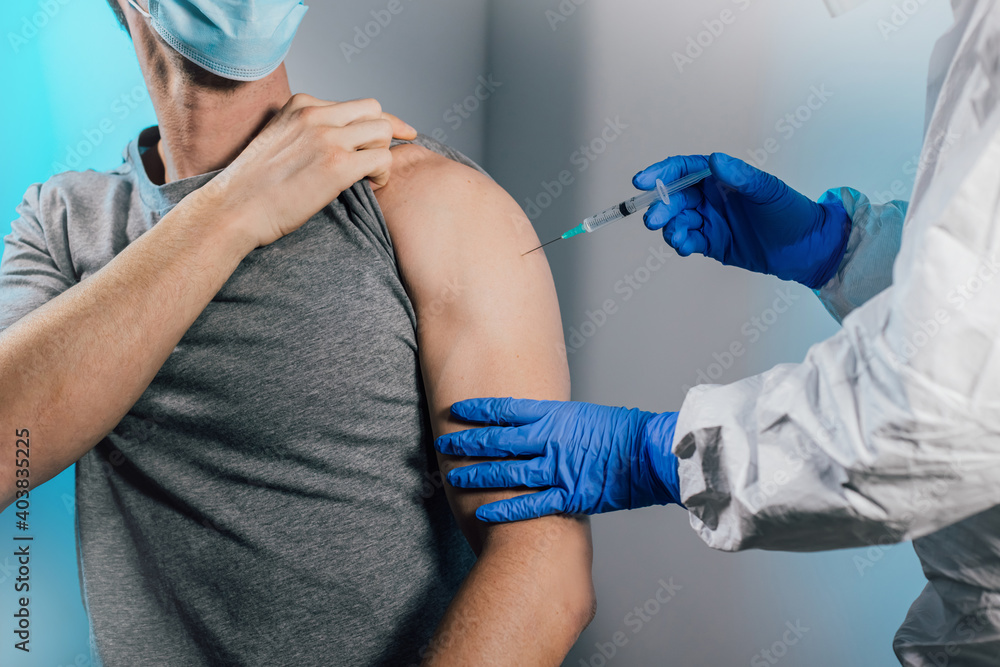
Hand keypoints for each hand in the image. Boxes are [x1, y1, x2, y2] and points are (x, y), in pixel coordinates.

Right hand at [200, 94, 417, 248]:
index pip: (353, 106)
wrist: (233, 208)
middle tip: (373, 164)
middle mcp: (315, 114)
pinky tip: (368, 187)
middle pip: (374, 112)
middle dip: (381, 137)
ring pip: (383, 131)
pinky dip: (382, 175)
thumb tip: (332, 142)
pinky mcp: (337, 164)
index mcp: (301, 105)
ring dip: (382, 155)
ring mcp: (327, 137)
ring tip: (366, 177)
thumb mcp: (277, 140)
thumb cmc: (252, 186)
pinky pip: (383, 159)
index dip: (373, 125)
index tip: (393, 136)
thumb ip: (305, 133)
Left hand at [434, 398, 681, 522]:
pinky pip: (528, 503)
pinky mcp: (567, 495)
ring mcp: (556, 468)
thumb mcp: (584, 416)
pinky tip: (483, 512)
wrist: (650, 454)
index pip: (506, 410)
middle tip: (445, 444)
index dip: (478, 411)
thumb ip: (555, 421)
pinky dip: (504, 509)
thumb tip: (534, 421)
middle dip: (468, 443)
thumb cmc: (622, 433)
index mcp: (554, 415)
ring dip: (479, 475)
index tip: (458, 411)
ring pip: (507, 471)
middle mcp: (549, 440)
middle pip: (498, 440)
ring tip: (454, 477)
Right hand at [635, 153, 851, 288]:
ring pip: (677, 220)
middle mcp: (710, 196)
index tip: (642, 181)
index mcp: (721, 177)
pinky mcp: (711, 243)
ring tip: (677, 238)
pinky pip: (688, 240)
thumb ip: (740, 176)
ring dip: (670, 228)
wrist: (806, 249)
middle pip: (674, 197)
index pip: (683, 170)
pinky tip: (684, 247)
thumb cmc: (790, 213)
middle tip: (654, 220)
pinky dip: (682, 243)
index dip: (660, 173)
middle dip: (661, 206)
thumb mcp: (768, 190)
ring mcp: (709, 220)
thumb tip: (715, 160)